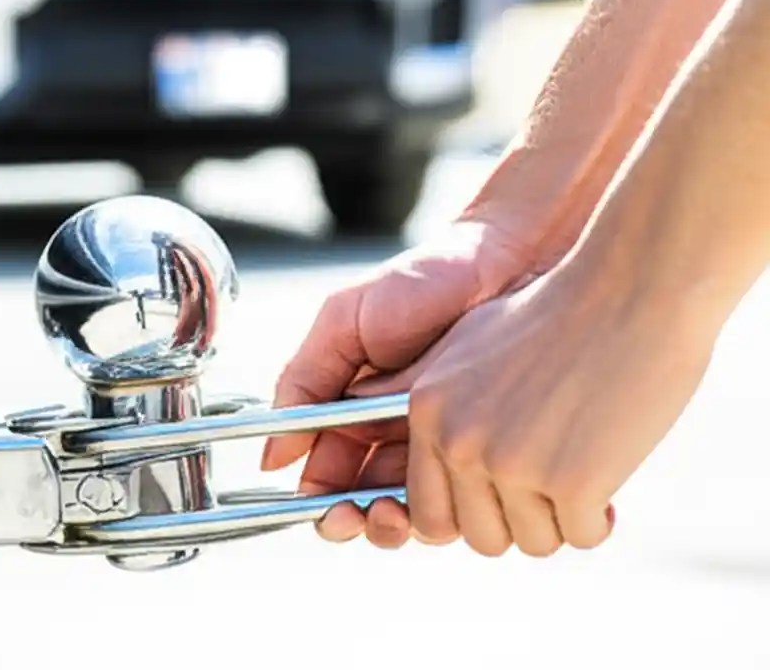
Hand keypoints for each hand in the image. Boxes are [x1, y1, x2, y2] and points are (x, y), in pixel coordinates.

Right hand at [263, 217, 542, 548]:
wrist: (510, 258)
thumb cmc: (426, 279)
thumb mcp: (343, 322)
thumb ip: (302, 381)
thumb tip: (272, 454)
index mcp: (353, 410)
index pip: (327, 475)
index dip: (320, 502)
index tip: (324, 507)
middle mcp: (397, 435)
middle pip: (368, 505)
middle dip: (359, 520)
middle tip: (363, 513)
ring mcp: (446, 445)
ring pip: (419, 513)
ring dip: (405, 525)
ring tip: (403, 511)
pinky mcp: (493, 451)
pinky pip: (473, 500)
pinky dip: (463, 512)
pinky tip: (455, 498)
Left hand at [335, 265, 718, 556]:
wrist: (631, 287)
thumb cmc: (560, 312)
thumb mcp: (470, 345)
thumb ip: (441, 404)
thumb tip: (435, 452)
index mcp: (429, 412)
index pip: (428, 513)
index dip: (472, 515)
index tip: (505, 500)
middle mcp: (459, 441)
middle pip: (481, 537)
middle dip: (520, 524)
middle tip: (553, 491)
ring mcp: (512, 463)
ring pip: (533, 542)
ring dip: (563, 520)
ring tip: (585, 471)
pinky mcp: (570, 480)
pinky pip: (582, 536)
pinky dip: (601, 518)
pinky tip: (612, 476)